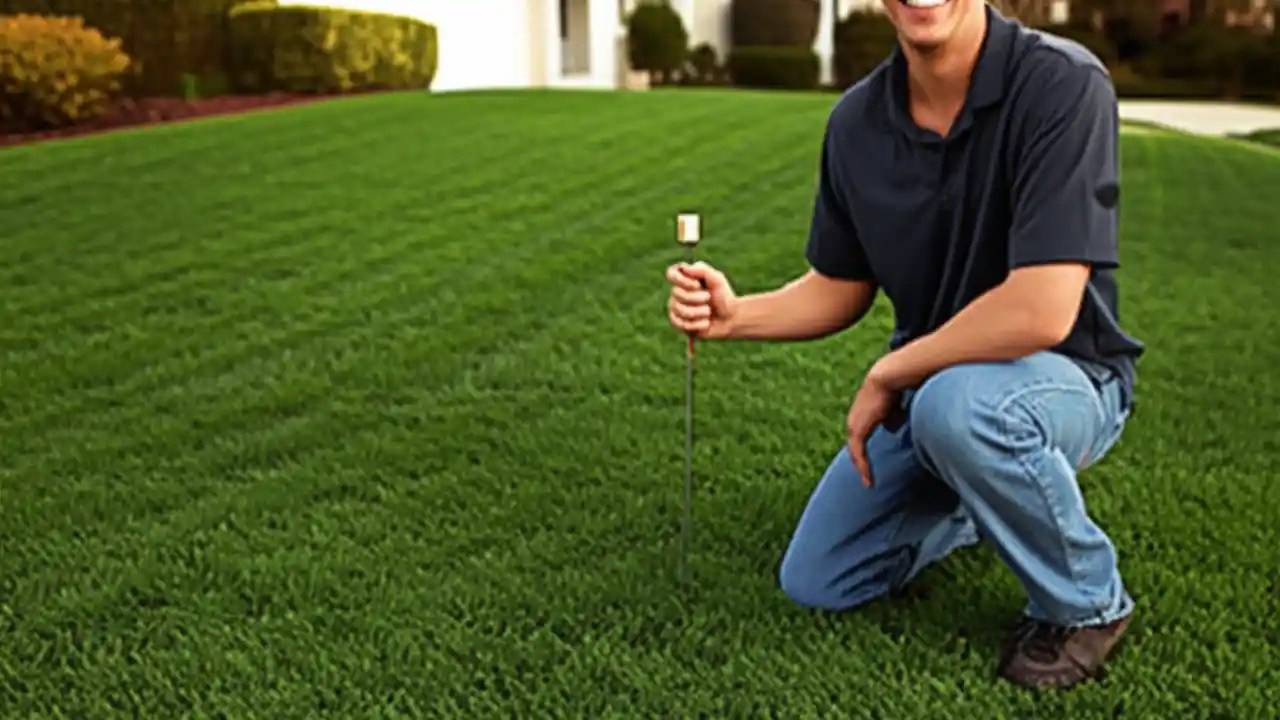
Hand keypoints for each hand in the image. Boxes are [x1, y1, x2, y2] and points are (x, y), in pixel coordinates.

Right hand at [665, 261, 737, 339]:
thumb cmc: (724, 296)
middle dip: (696, 297)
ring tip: (708, 312)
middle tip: (709, 298)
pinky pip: (682, 324)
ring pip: (679, 310)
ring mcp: (676, 308)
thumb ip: (702, 270)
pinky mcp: (679, 324)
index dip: (681, 280)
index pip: (671, 274)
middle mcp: (677, 292)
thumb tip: (684, 269)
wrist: (730, 318)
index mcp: (685, 279)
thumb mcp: (717, 279)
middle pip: (676, 293)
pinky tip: (706, 323)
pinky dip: (698, 324)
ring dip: (699, 312)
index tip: (697, 285)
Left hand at [846, 371, 903, 487]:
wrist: (886, 379)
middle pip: (855, 449)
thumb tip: (893, 427)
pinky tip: (868, 479)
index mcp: (860, 417)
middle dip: (861, 464)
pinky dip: (863, 467)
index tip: (868, 466)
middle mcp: (853, 422)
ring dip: (862, 468)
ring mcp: (853, 426)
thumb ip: (892, 418)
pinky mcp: (857, 431)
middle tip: (867, 479)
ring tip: (869, 482)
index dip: (863, 453)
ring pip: (856, 453)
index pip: (859, 440)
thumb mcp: (892, 408)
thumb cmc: (892, 389)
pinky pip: (859, 454)